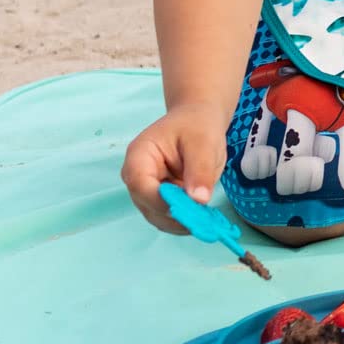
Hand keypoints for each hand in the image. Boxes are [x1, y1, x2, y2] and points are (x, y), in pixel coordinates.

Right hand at [119, 103, 227, 232]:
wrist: (198, 122)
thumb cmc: (197, 126)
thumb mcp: (203, 142)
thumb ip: (200, 169)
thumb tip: (199, 200)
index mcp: (139, 156)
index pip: (141, 185)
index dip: (162, 200)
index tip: (189, 207)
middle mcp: (137, 177)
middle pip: (148, 205)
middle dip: (175, 215)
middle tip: (204, 219)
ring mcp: (147, 191)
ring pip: (158, 217)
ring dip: (181, 222)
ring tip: (207, 218)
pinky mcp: (159, 201)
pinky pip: (169, 218)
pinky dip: (185, 221)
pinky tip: (203, 217)